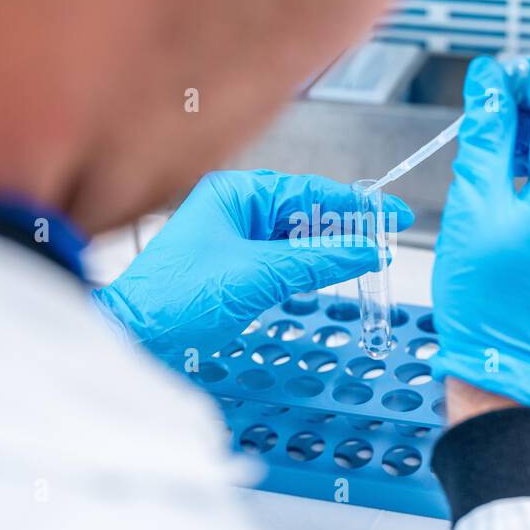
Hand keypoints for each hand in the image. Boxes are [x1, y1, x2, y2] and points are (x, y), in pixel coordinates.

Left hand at [95, 170, 413, 368]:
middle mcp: (233, 208)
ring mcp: (231, 238)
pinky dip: (307, 267)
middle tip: (387, 239)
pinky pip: (280, 259)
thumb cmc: (178, 300)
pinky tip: (329, 274)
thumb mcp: (259, 276)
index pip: (310, 191)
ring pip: (294, 237)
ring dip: (328, 249)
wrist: (134, 338)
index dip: (357, 205)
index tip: (394, 214)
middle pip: (304, 211)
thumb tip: (367, 250)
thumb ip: (318, 261)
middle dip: (345, 226)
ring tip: (367, 258)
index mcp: (235, 193)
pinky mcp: (231, 268)